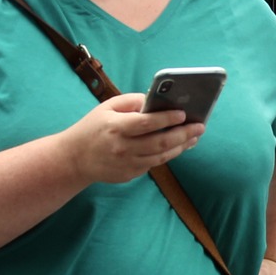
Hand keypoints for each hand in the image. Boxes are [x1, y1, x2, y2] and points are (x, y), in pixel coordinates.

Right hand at [60, 93, 200, 185]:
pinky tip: (179, 146)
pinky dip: (169, 154)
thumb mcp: (107, 107)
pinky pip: (154, 163)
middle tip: (200, 126)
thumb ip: (132, 101)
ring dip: (181, 146)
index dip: (167, 118)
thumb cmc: (93, 127)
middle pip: (160, 142)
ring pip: (162, 156)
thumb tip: (157, 99)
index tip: (183, 114)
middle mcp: (123, 147)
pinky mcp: (130, 174)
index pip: (147, 123)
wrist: (75, 159)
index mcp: (116, 127)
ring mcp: (127, 163)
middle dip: (184, 134)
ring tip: (195, 136)